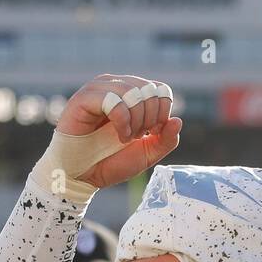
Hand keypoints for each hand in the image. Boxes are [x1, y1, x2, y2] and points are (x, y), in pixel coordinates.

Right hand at [59, 75, 182, 187]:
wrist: (82, 175)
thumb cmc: (111, 161)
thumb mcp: (147, 153)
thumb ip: (166, 140)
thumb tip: (178, 120)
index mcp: (132, 94)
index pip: (160, 89)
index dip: (163, 112)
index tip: (153, 133)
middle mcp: (116, 86)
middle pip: (150, 89)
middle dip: (150, 118)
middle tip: (137, 136)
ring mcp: (99, 89)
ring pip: (133, 92)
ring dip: (136, 120)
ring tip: (126, 137)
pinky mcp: (84, 98)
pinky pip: (113, 99)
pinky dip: (122, 120)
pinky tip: (119, 134)